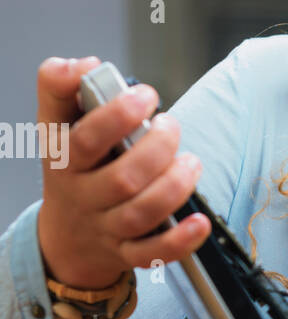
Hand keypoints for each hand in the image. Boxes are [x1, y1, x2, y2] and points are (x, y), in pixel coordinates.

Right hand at [34, 55, 210, 289]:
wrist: (66, 236)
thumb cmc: (72, 170)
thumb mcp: (56, 126)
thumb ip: (61, 87)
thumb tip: (84, 64)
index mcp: (64, 160)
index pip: (84, 139)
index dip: (118, 115)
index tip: (145, 96)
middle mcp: (84, 196)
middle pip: (122, 179)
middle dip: (157, 150)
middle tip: (170, 127)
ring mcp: (106, 227)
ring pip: (140, 214)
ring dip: (173, 187)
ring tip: (191, 163)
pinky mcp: (128, 253)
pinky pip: (153, 254)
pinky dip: (180, 240)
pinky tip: (200, 221)